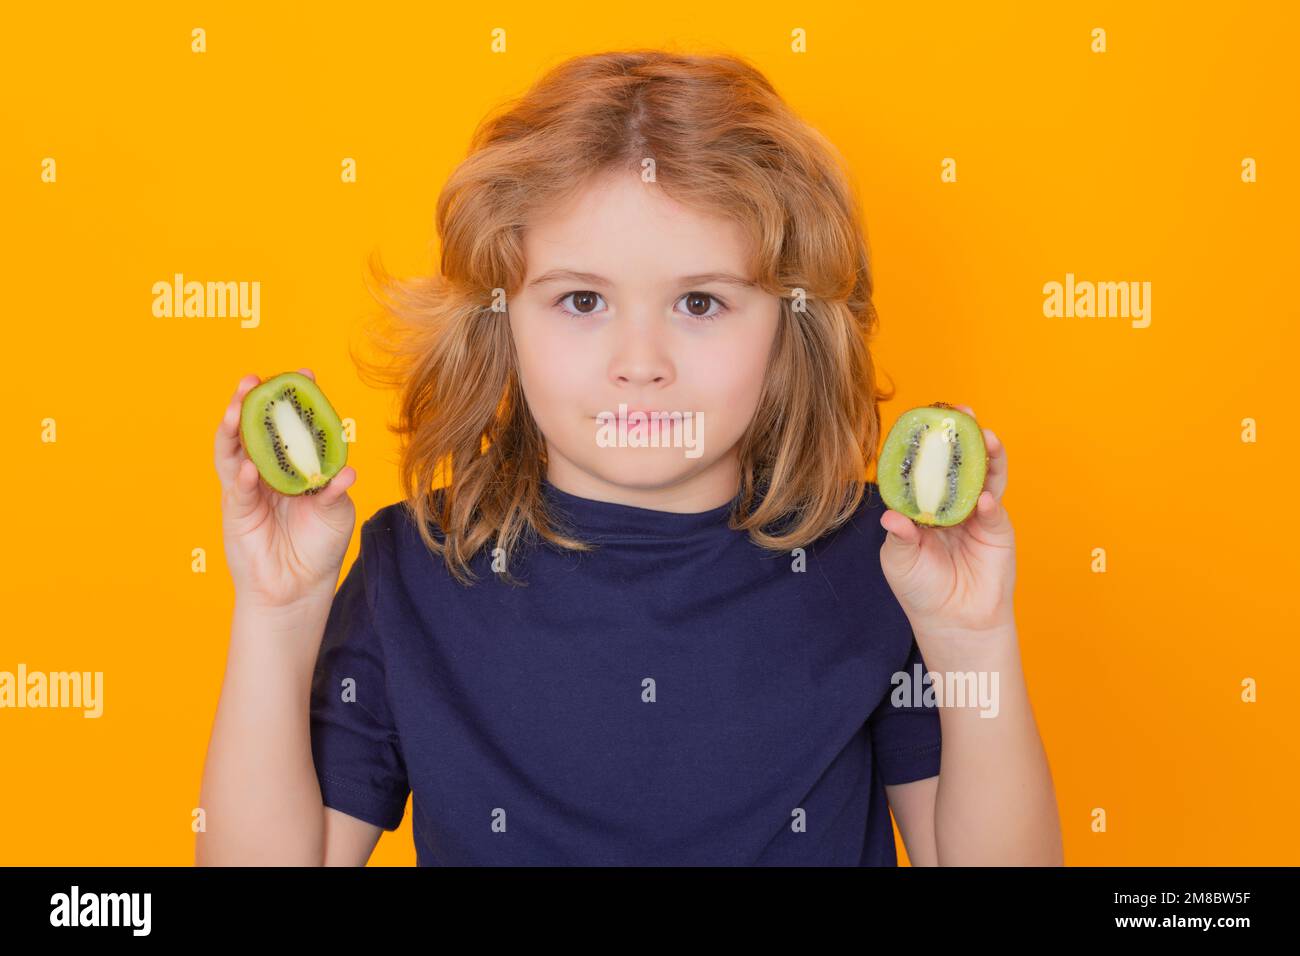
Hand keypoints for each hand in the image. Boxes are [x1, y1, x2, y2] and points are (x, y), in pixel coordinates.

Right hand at [215, 369, 358, 609]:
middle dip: (253, 402)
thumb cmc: (319, 546)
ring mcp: (248, 487)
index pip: (292, 425)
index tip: (304, 375)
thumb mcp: (336, 514)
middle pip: (255, 428)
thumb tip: (347, 472)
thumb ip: (336, 491)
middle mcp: (268, 469)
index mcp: (294, 464)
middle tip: (256, 380)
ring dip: (233, 427)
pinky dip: (241, 476)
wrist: (298, 587)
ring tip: (238, 407)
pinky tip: (249, 465)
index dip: (295, 400)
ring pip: (234, 450)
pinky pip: (236, 489)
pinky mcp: (236, 511)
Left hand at [878, 404, 1014, 638]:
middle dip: (961, 437)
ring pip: (984, 476)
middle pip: (959, 462)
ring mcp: (976, 512)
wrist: (953, 620)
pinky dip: (990, 502)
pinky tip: (983, 500)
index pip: (925, 467)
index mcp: (923, 504)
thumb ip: (898, 537)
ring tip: (985, 437)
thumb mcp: (899, 561)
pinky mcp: (997, 529)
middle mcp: (950, 502)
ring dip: (987, 455)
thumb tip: (890, 516)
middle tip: (960, 414)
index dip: (926, 445)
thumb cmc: (921, 588)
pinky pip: (994, 510)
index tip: (924, 420)